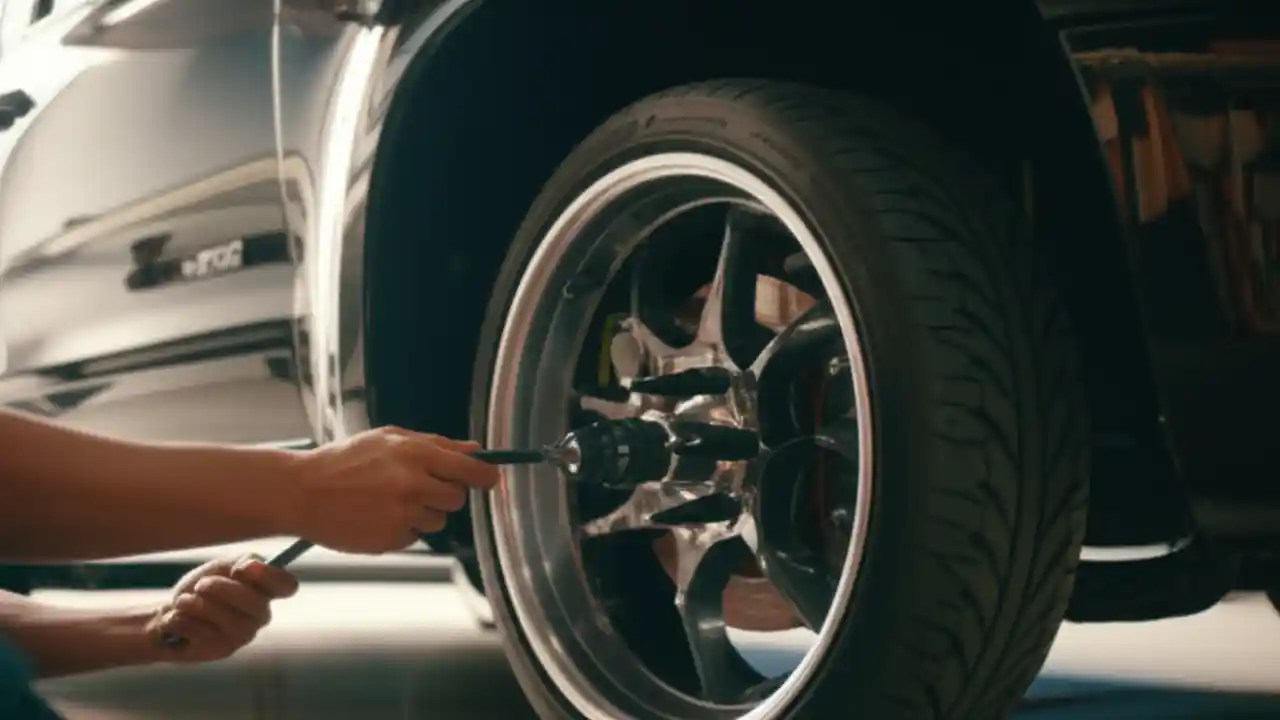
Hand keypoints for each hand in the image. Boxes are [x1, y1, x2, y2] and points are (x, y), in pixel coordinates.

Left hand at [148, 554, 297, 662]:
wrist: (173, 613)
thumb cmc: (203, 588)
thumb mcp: (222, 567)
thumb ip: (241, 563)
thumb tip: (250, 566)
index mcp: (266, 591)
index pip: (287, 585)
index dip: (270, 575)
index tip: (245, 568)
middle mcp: (260, 615)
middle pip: (255, 602)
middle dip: (222, 589)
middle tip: (201, 585)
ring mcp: (242, 636)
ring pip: (225, 618)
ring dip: (195, 606)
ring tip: (182, 602)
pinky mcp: (220, 651)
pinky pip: (202, 633)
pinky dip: (182, 621)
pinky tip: (178, 619)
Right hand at [288, 426, 500, 553]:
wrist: (303, 491)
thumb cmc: (346, 460)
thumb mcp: (390, 439)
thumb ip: (437, 445)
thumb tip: (477, 451)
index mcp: (415, 454)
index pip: (470, 469)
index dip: (486, 476)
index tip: (491, 479)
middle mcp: (413, 484)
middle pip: (457, 498)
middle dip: (444, 494)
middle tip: (418, 486)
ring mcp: (402, 514)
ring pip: (437, 520)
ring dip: (422, 513)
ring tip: (388, 500)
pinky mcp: (392, 539)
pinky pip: (415, 536)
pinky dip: (403, 528)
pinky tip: (377, 515)